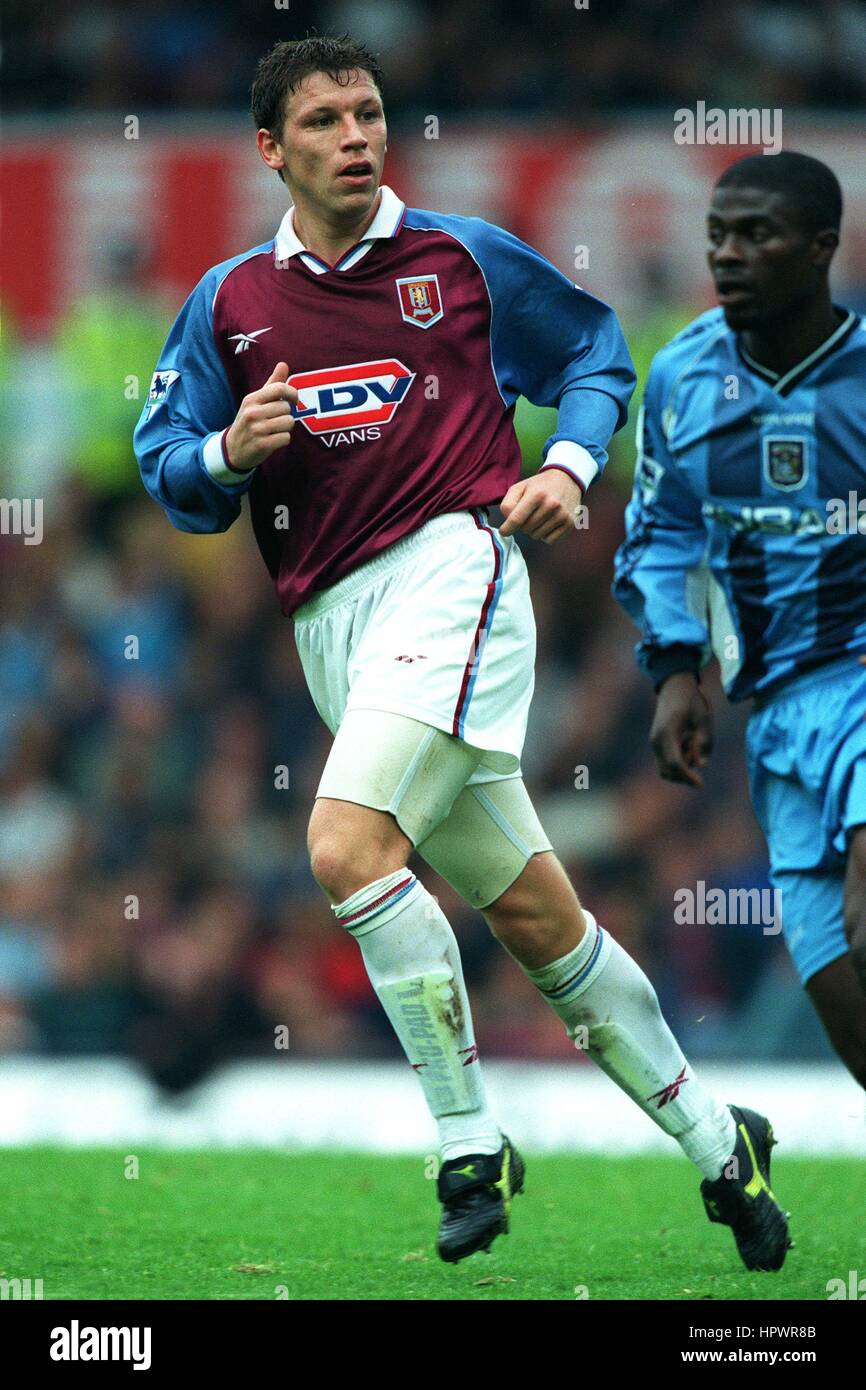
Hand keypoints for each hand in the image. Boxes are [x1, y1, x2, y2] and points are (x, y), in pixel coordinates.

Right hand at [224, 362, 298, 471]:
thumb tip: (283, 364)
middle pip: (286, 408)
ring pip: (289, 423)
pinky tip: (273, 440)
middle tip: (276, 420)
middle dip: (286, 414)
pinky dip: (283, 440)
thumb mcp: (255, 401)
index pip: (279, 388)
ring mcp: (256, 429)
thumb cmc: (249, 421)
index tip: (294, 400)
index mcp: (251, 399)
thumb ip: (272, 384)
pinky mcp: (261, 445)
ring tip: (274, 430)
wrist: (233, 450)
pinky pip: (286, 438)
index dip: (292, 393)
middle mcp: (252, 413)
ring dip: (286, 428)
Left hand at [499, 469, 583, 542]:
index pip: (516, 519)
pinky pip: (549, 540)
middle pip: (525, 529)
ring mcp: (562, 515)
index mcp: (536, 494)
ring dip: (534, 530)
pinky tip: (548, 523)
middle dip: (523, 524)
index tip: (504, 532)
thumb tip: (508, 524)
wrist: (567, 479)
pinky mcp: (570, 523)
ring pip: (537, 536)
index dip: (507, 528)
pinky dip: (545, 535)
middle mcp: (551, 505)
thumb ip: (508, 504)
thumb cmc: (539, 486)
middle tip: (529, 514)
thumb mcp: (520, 487)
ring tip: (540, 517)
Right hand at [649, 672, 712, 787]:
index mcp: (668, 734)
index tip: (701, 784)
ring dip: (682, 767)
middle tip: (699, 761)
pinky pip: (666, 761)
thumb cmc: (691, 700)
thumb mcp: (704, 718)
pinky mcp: (656, 743)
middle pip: (668, 771)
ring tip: (693, 744)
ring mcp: (654, 742)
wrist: (673, 687)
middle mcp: (657, 741)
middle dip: (685, 776)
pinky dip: (678, 761)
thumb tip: (702, 765)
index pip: (675, 764)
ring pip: (666, 769)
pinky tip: (687, 743)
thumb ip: (705, 741)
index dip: (688, 777)